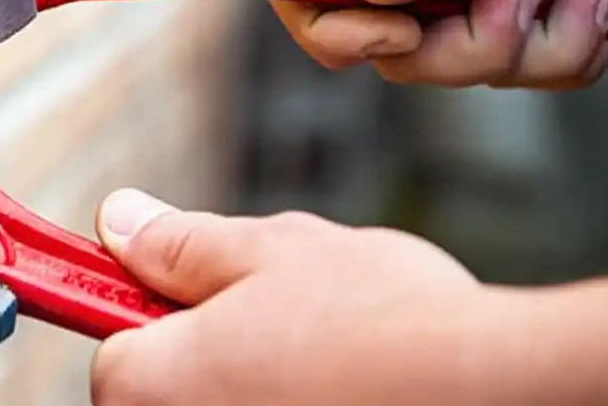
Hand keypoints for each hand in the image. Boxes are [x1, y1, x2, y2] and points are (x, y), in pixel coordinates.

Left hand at [89, 189, 484, 404]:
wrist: (493, 391)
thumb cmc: (382, 320)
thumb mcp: (267, 250)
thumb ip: (178, 242)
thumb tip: (118, 221)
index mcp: (148, 385)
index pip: (115, 355)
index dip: (160, 317)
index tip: (201, 300)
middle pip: (171, 391)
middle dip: (215, 352)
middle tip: (285, 323)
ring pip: (232, 405)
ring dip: (262, 381)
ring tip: (333, 360)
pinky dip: (303, 399)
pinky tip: (355, 387)